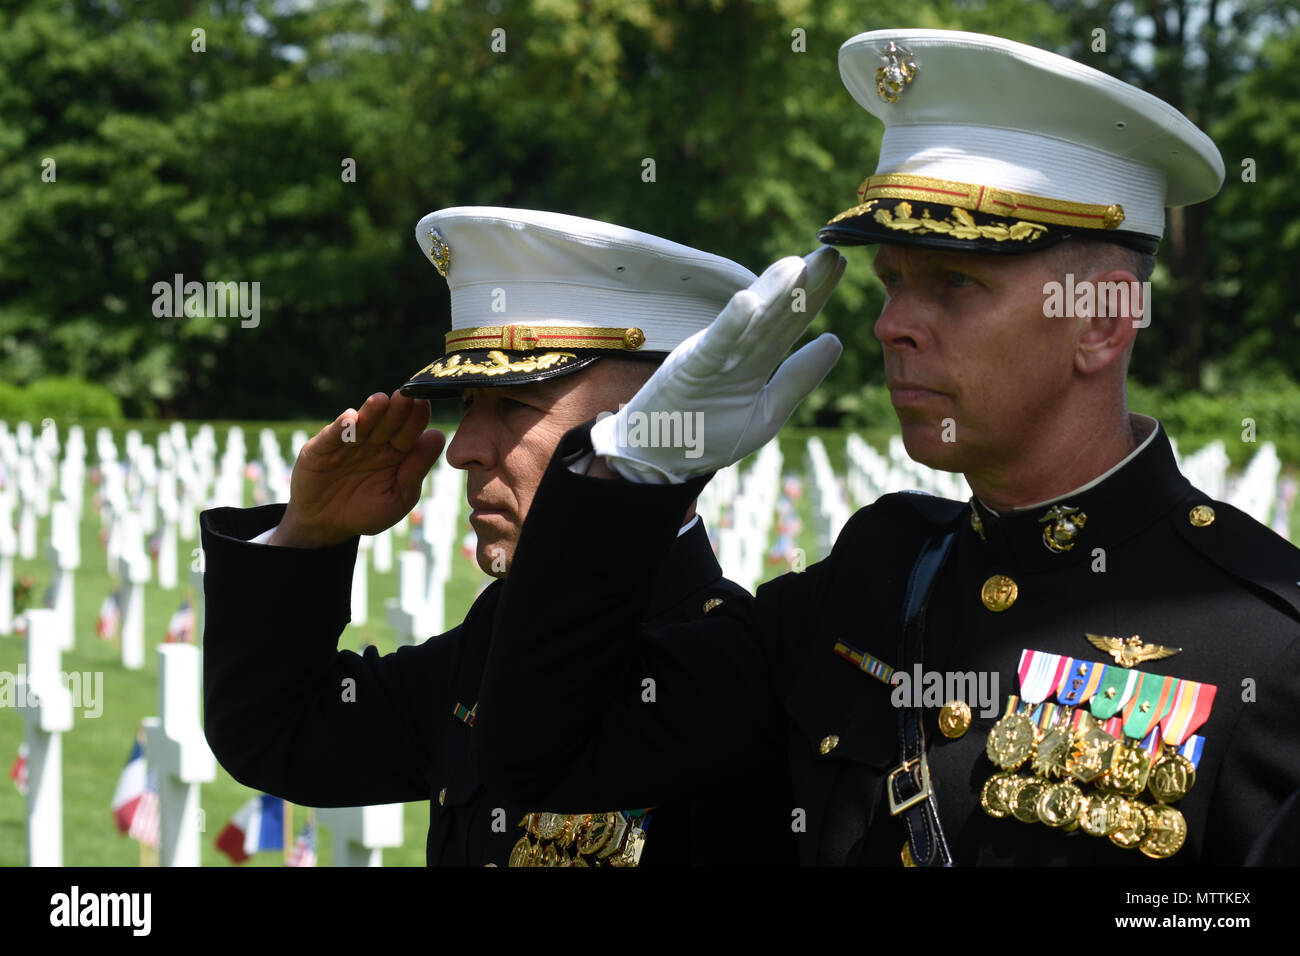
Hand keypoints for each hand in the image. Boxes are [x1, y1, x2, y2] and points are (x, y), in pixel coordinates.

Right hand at [270, 390, 445, 547]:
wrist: (328, 526)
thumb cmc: (368, 512)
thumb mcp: (398, 497)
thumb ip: (416, 469)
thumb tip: (438, 436)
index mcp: (397, 452)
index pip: (410, 432)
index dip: (417, 418)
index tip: (424, 405)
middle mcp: (374, 442)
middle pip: (388, 423)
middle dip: (397, 410)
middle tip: (406, 396)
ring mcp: (348, 442)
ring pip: (362, 424)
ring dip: (371, 412)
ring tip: (380, 401)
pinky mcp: (322, 448)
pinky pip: (333, 435)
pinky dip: (341, 426)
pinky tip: (351, 418)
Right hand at [591, 246, 844, 482]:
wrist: (658, 456)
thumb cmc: (710, 433)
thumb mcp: (766, 411)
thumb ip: (798, 379)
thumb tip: (835, 340)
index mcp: (756, 360)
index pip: (791, 322)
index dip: (816, 294)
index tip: (841, 262)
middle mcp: (737, 352)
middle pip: (776, 315)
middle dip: (804, 284)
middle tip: (832, 250)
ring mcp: (714, 359)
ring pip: (750, 324)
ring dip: (772, 294)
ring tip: (797, 264)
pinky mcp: (690, 371)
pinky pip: (714, 347)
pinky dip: (731, 326)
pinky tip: (747, 301)